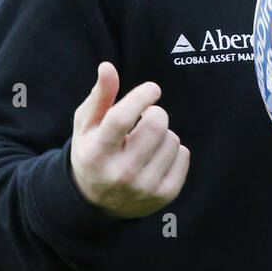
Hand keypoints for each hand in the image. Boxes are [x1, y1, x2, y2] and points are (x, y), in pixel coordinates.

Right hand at [70, 61, 189, 217]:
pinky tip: (157, 156)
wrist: (97, 203)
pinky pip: (184, 155)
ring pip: (172, 139)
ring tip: (146, 142)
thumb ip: (99, 95)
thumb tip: (108, 67)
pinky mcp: (165, 195)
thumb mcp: (87, 125)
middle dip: (155, 113)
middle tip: (146, 118)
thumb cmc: (92, 152)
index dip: (142, 96)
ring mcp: (145, 187)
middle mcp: (121, 173)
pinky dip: (174, 150)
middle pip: (157, 125)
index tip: (152, 89)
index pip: (122, 118)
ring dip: (163, 133)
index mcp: (97, 153)